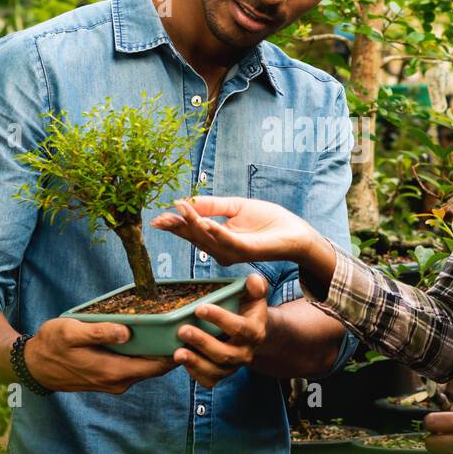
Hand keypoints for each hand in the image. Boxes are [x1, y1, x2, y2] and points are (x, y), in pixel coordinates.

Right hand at [22, 316, 175, 393]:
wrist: (33, 366)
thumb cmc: (51, 345)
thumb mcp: (70, 332)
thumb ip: (99, 332)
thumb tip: (126, 332)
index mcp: (112, 371)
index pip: (156, 366)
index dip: (175, 352)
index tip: (191, 335)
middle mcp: (118, 381)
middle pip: (156, 368)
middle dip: (173, 352)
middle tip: (190, 329)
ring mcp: (114, 382)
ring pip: (147, 369)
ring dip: (161, 354)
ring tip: (176, 331)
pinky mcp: (110, 378)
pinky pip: (136, 368)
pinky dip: (146, 356)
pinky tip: (151, 339)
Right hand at [151, 196, 319, 266]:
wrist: (294, 232)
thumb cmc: (268, 220)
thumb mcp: (235, 207)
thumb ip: (212, 205)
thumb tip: (187, 201)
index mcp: (218, 237)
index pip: (191, 231)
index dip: (175, 224)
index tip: (157, 217)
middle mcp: (221, 248)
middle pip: (194, 237)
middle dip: (177, 226)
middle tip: (160, 217)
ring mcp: (232, 251)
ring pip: (207, 238)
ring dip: (193, 223)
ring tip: (180, 210)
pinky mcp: (245, 250)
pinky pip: (227, 241)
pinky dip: (215, 231)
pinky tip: (204, 222)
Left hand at [171, 272, 269, 387]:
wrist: (250, 332)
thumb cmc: (247, 310)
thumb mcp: (254, 296)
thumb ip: (256, 286)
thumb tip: (253, 280)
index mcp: (254, 332)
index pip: (239, 328)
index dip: (220, 319)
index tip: (199, 308)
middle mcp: (245, 352)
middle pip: (225, 353)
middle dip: (202, 342)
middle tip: (182, 330)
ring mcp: (233, 366)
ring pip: (216, 370)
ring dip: (195, 362)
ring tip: (177, 352)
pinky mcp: (221, 374)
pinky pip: (209, 380)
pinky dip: (194, 373)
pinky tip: (181, 361)